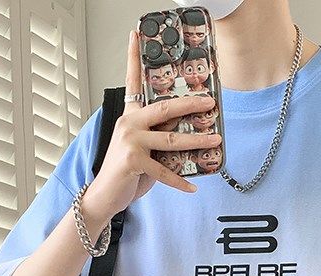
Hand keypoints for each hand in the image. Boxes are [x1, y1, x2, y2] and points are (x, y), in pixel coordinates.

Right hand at [88, 29, 222, 214]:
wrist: (105, 195)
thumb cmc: (125, 173)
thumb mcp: (142, 150)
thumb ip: (159, 139)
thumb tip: (188, 137)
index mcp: (130, 116)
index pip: (132, 82)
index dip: (133, 58)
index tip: (135, 36)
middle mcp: (129, 124)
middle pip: (165, 108)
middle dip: (191, 104)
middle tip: (211, 102)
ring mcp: (130, 141)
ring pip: (172, 139)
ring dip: (197, 140)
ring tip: (215, 140)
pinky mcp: (133, 161)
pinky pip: (165, 170)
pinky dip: (180, 181)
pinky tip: (193, 187)